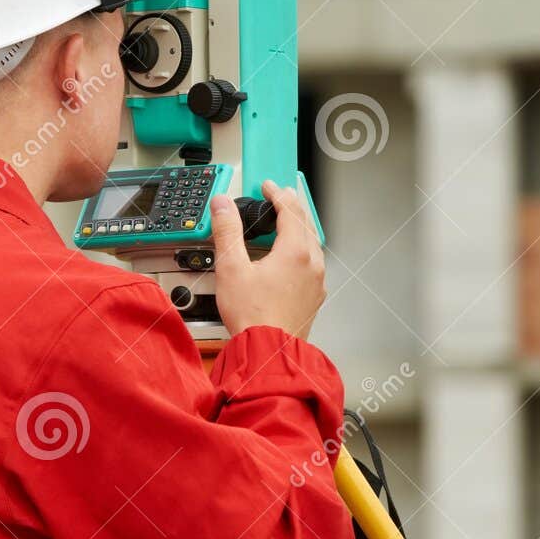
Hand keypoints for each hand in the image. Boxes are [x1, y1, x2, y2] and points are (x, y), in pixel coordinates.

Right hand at [209, 180, 325, 339]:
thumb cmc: (253, 317)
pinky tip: (293, 256)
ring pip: (313, 243)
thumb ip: (227, 231)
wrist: (269, 353)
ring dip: (300, 226)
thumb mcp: (231, 268)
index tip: (268, 185)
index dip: (277, 193)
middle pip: (306, 224)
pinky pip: (313, 263)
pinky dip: (303, 249)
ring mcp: (317, 282)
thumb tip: (222, 205)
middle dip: (292, 205)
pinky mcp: (314, 297)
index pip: (290, 210)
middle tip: (281, 195)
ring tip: (288, 220)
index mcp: (295, 253)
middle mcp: (312, 265)